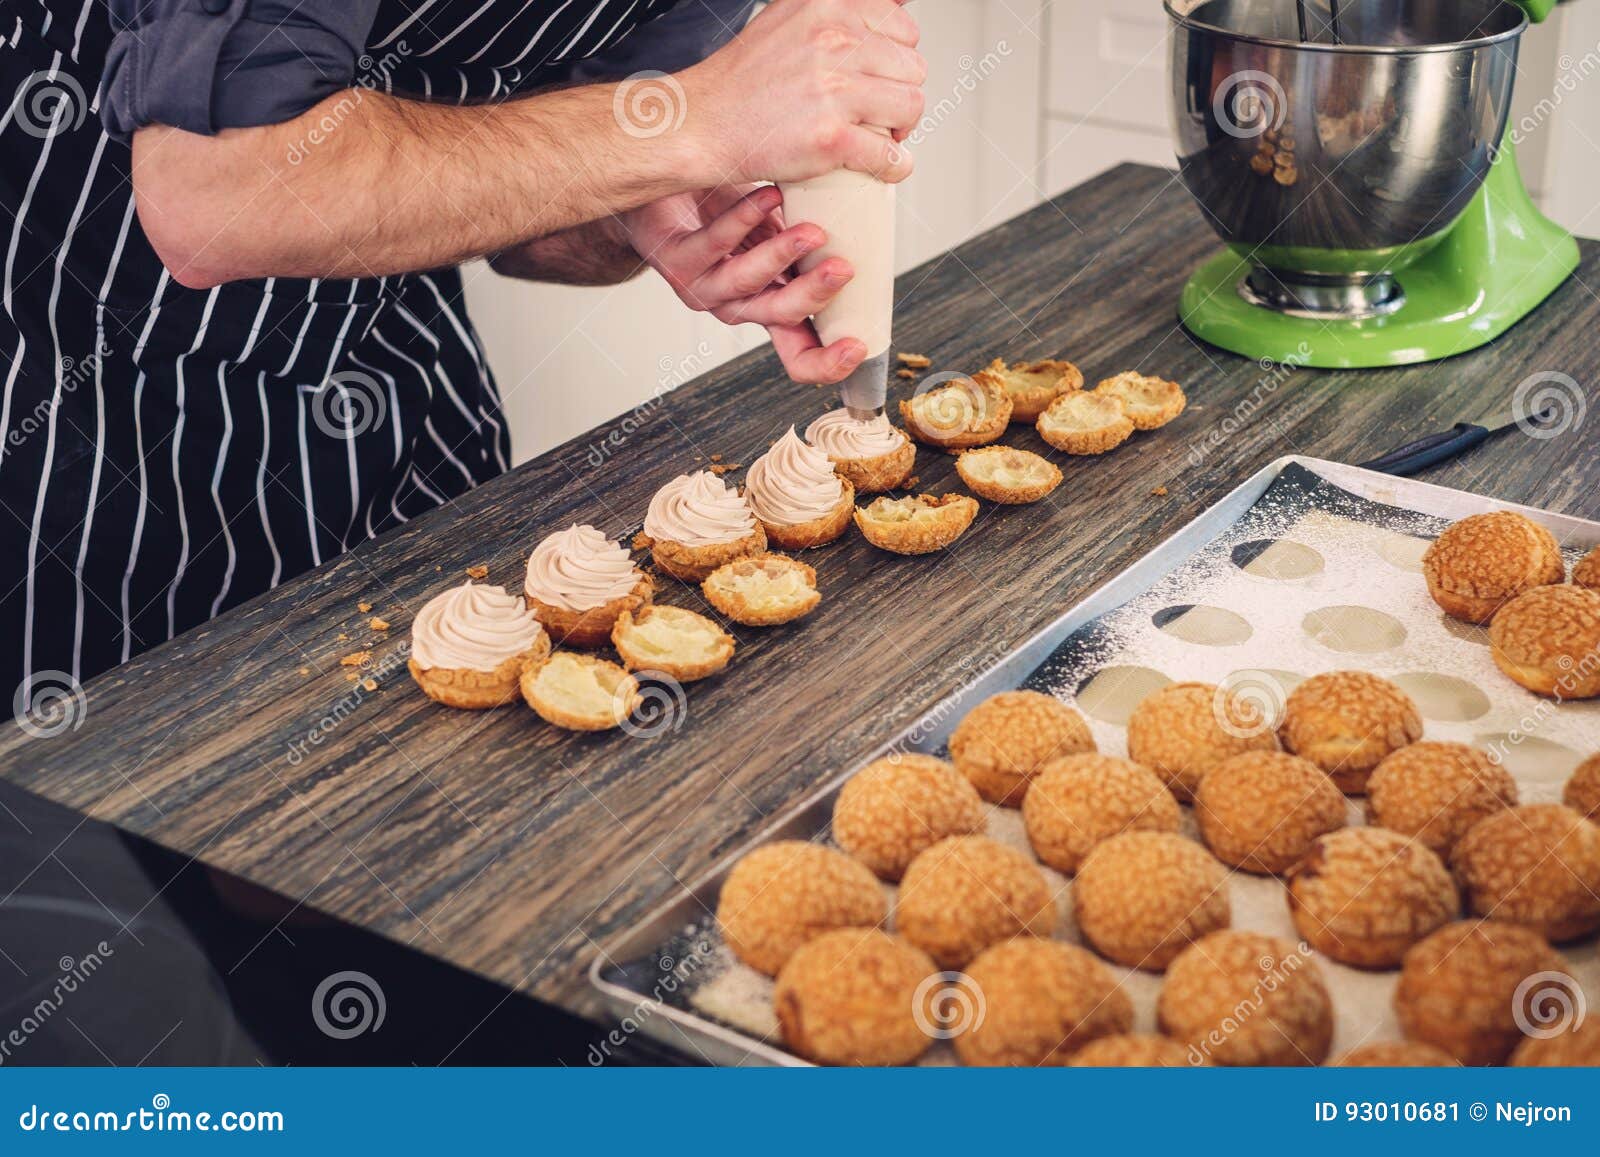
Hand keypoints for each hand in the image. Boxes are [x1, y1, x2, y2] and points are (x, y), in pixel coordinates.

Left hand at [622, 185, 868, 384]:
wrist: (666, 186)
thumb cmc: (727, 208)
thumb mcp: (783, 229)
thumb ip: (817, 241)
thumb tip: (872, 227)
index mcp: (770, 305)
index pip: (801, 354)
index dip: (828, 363)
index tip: (859, 346)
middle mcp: (738, 304)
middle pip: (782, 318)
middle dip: (815, 296)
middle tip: (843, 269)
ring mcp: (705, 287)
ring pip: (747, 284)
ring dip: (782, 257)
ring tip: (811, 231)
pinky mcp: (676, 261)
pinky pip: (714, 243)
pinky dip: (744, 218)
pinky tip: (767, 196)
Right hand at [682, 0, 925, 185]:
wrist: (704, 124)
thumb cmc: (742, 81)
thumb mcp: (790, 18)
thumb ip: (834, 15)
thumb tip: (889, 11)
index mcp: (828, 6)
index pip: (903, 27)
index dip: (897, 57)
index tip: (881, 77)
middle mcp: (833, 40)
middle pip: (912, 67)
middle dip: (900, 93)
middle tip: (878, 111)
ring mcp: (834, 89)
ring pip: (911, 106)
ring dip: (901, 127)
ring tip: (878, 135)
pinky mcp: (831, 137)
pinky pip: (888, 154)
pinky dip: (894, 165)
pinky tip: (886, 165)